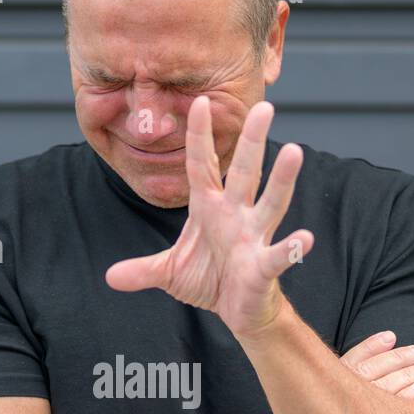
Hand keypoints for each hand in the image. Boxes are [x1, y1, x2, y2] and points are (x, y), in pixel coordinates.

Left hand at [105, 97, 310, 338]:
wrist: (239, 312)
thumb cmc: (210, 281)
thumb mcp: (169, 272)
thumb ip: (142, 270)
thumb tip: (109, 276)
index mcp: (209, 208)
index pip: (202, 165)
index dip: (200, 136)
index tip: (200, 101)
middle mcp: (235, 215)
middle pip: (244, 173)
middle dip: (252, 141)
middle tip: (264, 107)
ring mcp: (253, 239)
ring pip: (270, 203)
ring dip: (281, 179)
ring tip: (293, 151)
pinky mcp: (263, 268)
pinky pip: (278, 256)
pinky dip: (291, 249)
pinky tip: (304, 239)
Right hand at [251, 333, 413, 413]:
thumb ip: (322, 401)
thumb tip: (348, 385)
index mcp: (317, 393)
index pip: (348, 360)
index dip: (371, 346)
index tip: (391, 336)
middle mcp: (328, 402)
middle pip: (370, 371)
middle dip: (399, 359)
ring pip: (382, 389)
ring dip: (409, 376)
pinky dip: (405, 402)